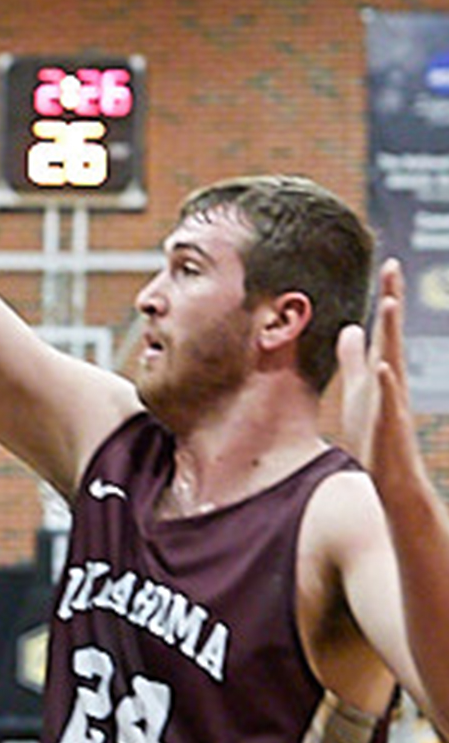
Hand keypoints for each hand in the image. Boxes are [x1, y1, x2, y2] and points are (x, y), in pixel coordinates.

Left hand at [339, 258, 412, 470]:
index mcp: (381, 370)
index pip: (385, 328)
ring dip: (391, 334)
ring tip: (388, 304)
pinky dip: (386, 382)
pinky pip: (389, 401)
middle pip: (392, 334)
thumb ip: (354, 359)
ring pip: (393, 361)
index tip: (391, 264)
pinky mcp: (390, 425)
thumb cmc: (374, 434)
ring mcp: (393, 401)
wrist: (391, 478)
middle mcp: (390, 380)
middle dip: (393, 301)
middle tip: (394, 267)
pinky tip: (383, 366)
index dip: (388, 297)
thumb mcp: (359, 388)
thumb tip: (349, 328)